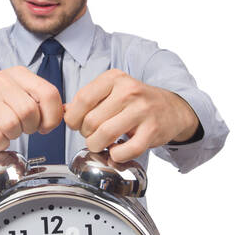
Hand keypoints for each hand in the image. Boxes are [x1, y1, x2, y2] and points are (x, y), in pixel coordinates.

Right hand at [0, 66, 62, 149]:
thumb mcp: (16, 90)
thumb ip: (39, 99)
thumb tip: (65, 113)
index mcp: (18, 74)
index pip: (49, 93)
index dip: (53, 115)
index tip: (46, 125)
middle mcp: (1, 81)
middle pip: (30, 112)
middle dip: (31, 127)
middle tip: (23, 128)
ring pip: (13, 124)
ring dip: (15, 135)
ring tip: (9, 131)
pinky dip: (1, 142)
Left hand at [64, 69, 198, 161]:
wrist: (172, 109)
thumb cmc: (137, 103)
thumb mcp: (113, 91)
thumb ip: (87, 100)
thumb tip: (61, 113)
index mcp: (115, 78)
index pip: (81, 100)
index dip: (74, 119)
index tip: (79, 125)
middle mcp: (129, 91)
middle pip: (91, 121)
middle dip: (87, 134)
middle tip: (95, 135)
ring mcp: (143, 111)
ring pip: (105, 135)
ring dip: (98, 146)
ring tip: (103, 144)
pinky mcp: (153, 131)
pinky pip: (125, 150)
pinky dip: (116, 155)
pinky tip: (118, 150)